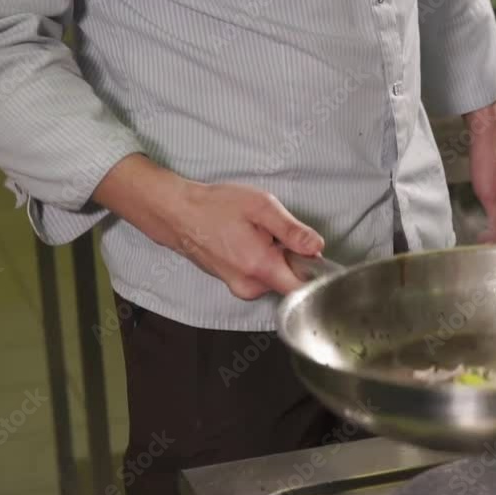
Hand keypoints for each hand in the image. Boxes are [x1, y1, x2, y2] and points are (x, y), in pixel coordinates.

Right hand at [92, 154, 323, 298]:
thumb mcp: (261, 206)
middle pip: (290, 282)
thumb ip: (292, 230)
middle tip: (277, 234)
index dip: (313, 271)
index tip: (310, 253)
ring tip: (258, 235)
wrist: (178, 213)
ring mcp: (240, 287)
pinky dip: (262, 261)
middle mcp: (250, 285)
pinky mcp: (234, 284)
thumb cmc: (215, 206)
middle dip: (292, 259)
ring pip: (275, 279)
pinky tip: (248, 242)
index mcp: (260, 267)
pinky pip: (260, 277)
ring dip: (276, 259)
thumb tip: (317, 247)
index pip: (302, 288)